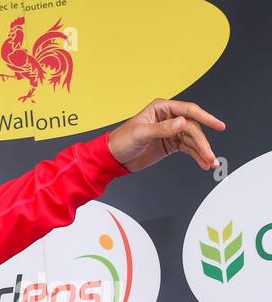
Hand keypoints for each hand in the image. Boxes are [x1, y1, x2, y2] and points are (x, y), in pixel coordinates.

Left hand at [107, 98, 224, 172]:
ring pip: (193, 140)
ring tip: (211, 163)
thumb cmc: (121, 141)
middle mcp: (169, 118)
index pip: (188, 111)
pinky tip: (204, 163)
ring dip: (202, 151)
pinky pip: (188, 149)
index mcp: (162, 108)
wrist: (112, 158)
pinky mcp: (171, 144)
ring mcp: (171, 131)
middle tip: (209, 155)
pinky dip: (197, 156)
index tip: (218, 125)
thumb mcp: (140, 133)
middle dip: (202, 142)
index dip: (205, 118)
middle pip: (193, 128)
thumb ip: (162, 128)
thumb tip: (182, 123)